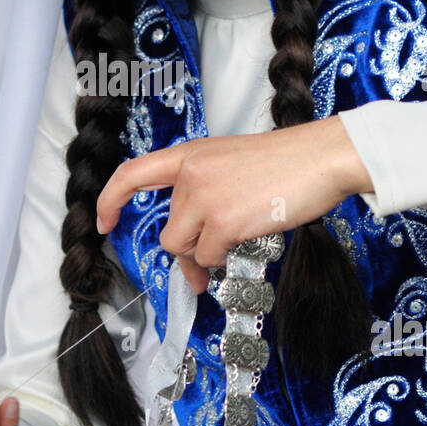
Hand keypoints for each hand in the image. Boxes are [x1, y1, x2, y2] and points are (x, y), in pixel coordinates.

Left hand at [96, 116, 373, 292]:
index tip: (105, 222)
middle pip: (168, 231)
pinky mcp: (223, 221)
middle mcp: (190, 174)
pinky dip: (225, 259)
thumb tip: (192, 251)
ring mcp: (204, 197)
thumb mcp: (230, 166)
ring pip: (184, 249)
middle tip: (203, 270)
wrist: (321, 157)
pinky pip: (208, 258)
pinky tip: (248, 240)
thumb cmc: (286, 163)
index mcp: (190, 155)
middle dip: (185, 255)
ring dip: (206, 258)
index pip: (133, 174)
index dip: (111, 200)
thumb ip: (204, 197)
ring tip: (236, 244)